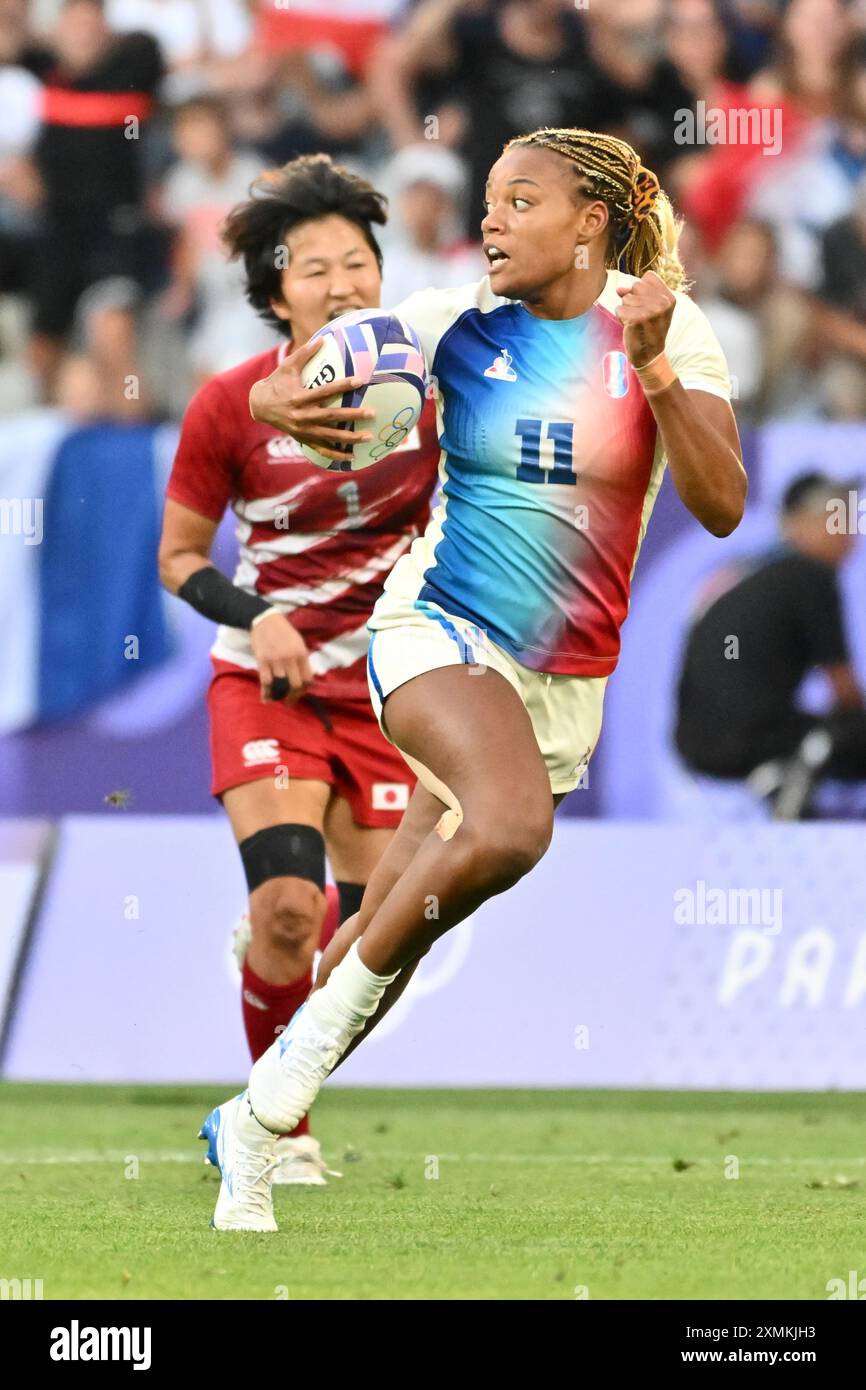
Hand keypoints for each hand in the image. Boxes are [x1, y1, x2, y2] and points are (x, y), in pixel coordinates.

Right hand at [249, 337, 375, 463]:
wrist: (260, 406)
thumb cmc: (277, 383)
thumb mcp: (288, 366)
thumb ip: (305, 353)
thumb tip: (323, 339)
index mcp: (299, 397)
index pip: (325, 391)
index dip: (342, 386)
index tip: (359, 381)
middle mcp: (302, 416)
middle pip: (332, 417)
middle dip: (353, 415)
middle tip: (372, 413)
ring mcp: (304, 430)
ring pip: (330, 436)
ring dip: (350, 437)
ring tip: (369, 436)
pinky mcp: (304, 439)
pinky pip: (323, 450)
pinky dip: (337, 455)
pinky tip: (352, 456)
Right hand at [251, 609, 313, 701]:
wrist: (265, 620)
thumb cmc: (283, 631)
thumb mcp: (298, 643)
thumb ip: (302, 660)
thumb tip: (304, 678)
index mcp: (302, 653)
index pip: (308, 678)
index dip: (305, 690)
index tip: (300, 693)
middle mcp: (290, 658)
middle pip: (296, 685)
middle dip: (293, 696)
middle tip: (290, 701)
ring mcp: (276, 660)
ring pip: (280, 685)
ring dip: (279, 695)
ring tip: (277, 699)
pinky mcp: (263, 661)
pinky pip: (266, 682)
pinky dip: (266, 693)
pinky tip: (266, 699)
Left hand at [615, 270, 675, 367]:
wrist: (650, 356)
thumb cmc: (649, 329)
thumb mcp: (650, 308)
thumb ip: (636, 293)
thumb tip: (619, 289)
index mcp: (669, 298)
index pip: (648, 277)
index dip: (642, 290)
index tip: (648, 306)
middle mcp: (662, 303)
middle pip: (635, 286)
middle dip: (633, 300)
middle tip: (641, 316)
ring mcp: (650, 311)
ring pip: (625, 298)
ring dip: (626, 310)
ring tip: (637, 322)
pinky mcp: (636, 319)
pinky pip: (619, 309)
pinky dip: (621, 319)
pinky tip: (631, 328)